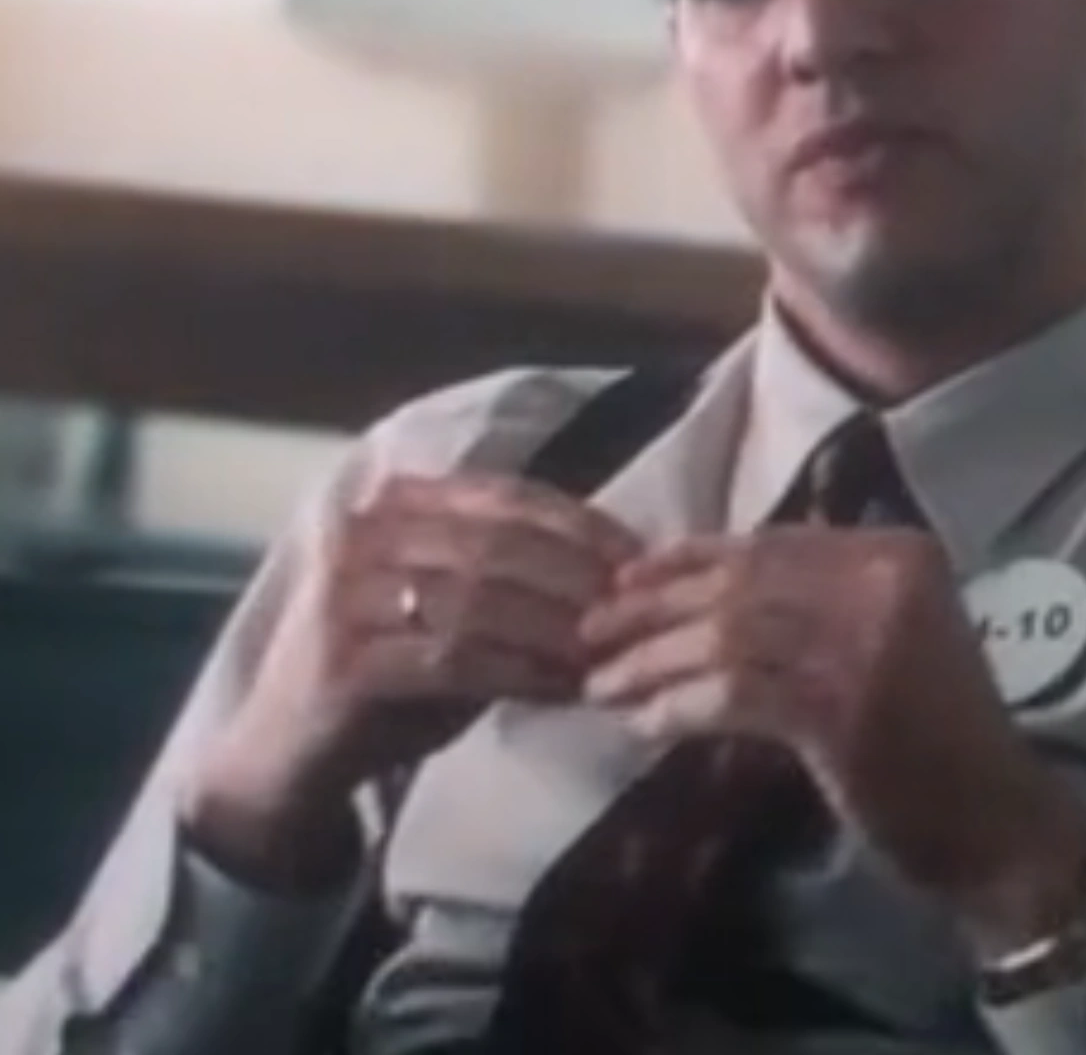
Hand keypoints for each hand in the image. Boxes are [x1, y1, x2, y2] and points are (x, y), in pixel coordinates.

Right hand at [183, 474, 640, 889]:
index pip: (504, 493)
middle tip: (631, 611)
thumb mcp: (449, 610)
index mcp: (391, 505)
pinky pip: (455, 659)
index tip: (637, 556)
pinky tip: (563, 688)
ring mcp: (344, 596)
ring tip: (606, 654)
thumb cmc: (384, 675)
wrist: (282, 756)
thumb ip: (513, 580)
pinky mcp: (344, 662)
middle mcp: (361, 535)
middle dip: (576, 576)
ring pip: (479, 598)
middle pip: (497, 543)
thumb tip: (618, 572)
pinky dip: (520, 671)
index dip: (578, 522)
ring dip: (555, 628)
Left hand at [579, 526, 1085, 951]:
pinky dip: (679, 707)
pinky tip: (645, 724)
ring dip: (652, 661)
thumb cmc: (938, 733)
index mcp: (897, 552)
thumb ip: (822, 598)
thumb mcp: (893, 634)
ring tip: (602, 684)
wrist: (1002, 821)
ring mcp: (865, 643)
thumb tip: (708, 585)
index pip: (773, 541)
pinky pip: (734, 695)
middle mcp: (883, 582)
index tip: (628, 578)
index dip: (690, 558)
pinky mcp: (841, 710)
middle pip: (742, 583)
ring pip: (728, 636)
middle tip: (591, 633)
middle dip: (654, 607)